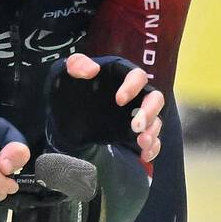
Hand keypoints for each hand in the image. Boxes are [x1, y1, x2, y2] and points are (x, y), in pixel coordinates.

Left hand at [47, 53, 164, 160]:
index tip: (119, 100)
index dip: (132, 86)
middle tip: (135, 126)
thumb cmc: (69, 91)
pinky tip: (143, 156)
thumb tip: (92, 69)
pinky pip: (152, 141)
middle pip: (155, 99)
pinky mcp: (135, 134)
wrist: (65, 118)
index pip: (137, 76)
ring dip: (152, 132)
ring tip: (141, 143)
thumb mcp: (66, 75)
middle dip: (149, 112)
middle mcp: (135, 95)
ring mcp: (137, 116)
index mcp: (122, 76)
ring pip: (155, 121)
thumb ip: (76, 65)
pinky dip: (152, 149)